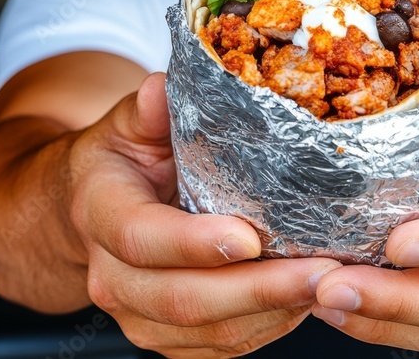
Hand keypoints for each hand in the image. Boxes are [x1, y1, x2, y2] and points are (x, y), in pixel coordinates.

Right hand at [69, 73, 341, 357]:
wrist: (87, 213)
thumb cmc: (119, 162)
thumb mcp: (126, 125)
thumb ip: (148, 109)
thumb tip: (162, 86)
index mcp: (101, 212)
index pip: (140, 238)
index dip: (193, 243)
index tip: (251, 236)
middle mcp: (109, 276)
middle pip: (181, 298)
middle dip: (259, 289)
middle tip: (322, 270)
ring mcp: (136, 314)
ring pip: (207, 331)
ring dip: (274, 312)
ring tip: (331, 284)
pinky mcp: (165, 335)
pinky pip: (221, 346)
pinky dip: (270, 327)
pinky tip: (308, 299)